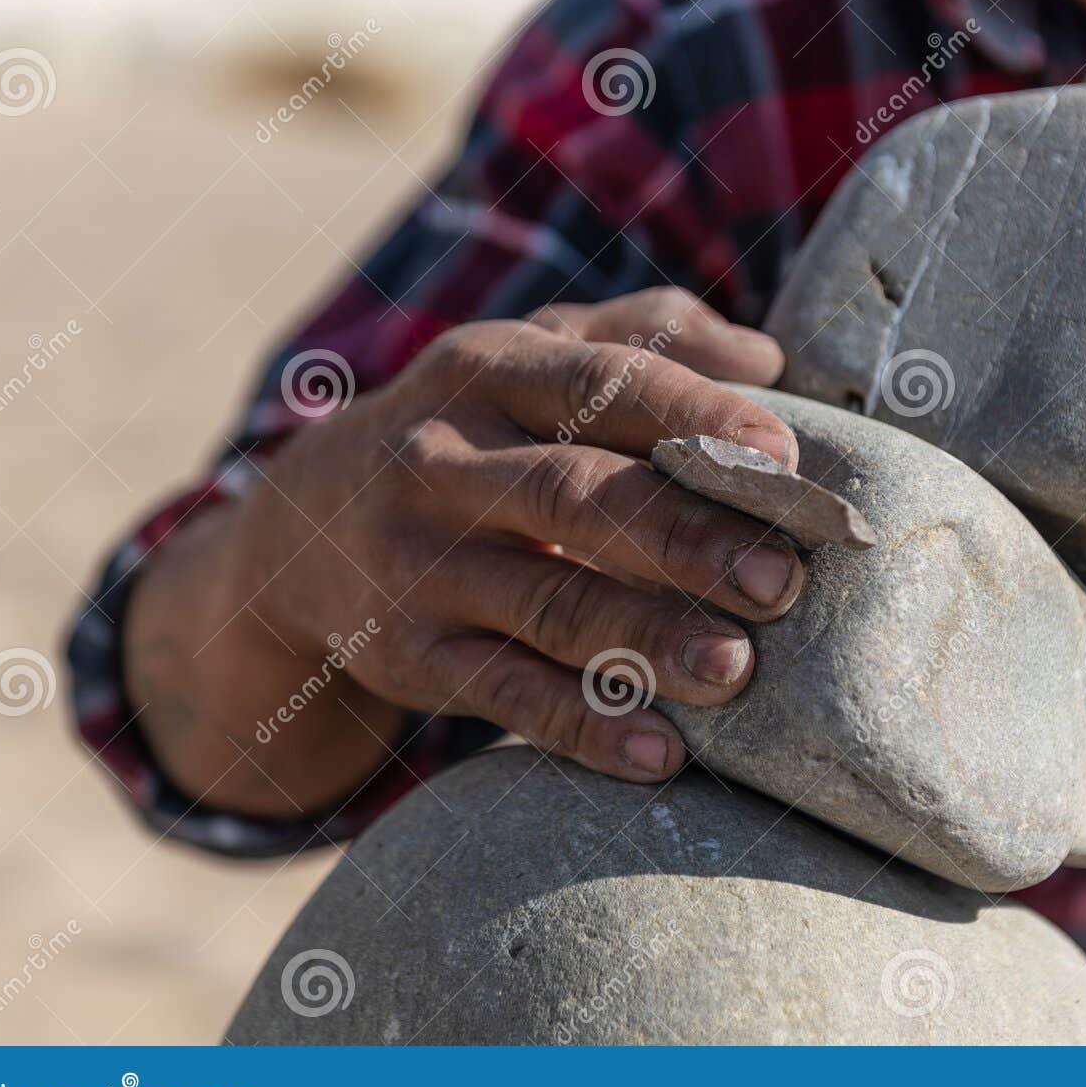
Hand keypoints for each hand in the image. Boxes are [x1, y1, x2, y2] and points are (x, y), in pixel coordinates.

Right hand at [125, 288, 801, 816]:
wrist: (303, 528)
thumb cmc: (474, 430)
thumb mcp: (534, 355)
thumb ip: (646, 334)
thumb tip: (767, 356)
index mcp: (494, 372)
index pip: (602, 383)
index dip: (693, 416)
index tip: (782, 460)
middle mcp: (446, 461)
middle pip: (577, 496)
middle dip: (683, 537)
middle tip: (781, 580)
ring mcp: (421, 563)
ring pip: (546, 602)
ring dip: (645, 637)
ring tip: (737, 668)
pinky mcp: (410, 653)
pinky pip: (504, 693)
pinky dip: (582, 724)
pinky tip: (660, 751)